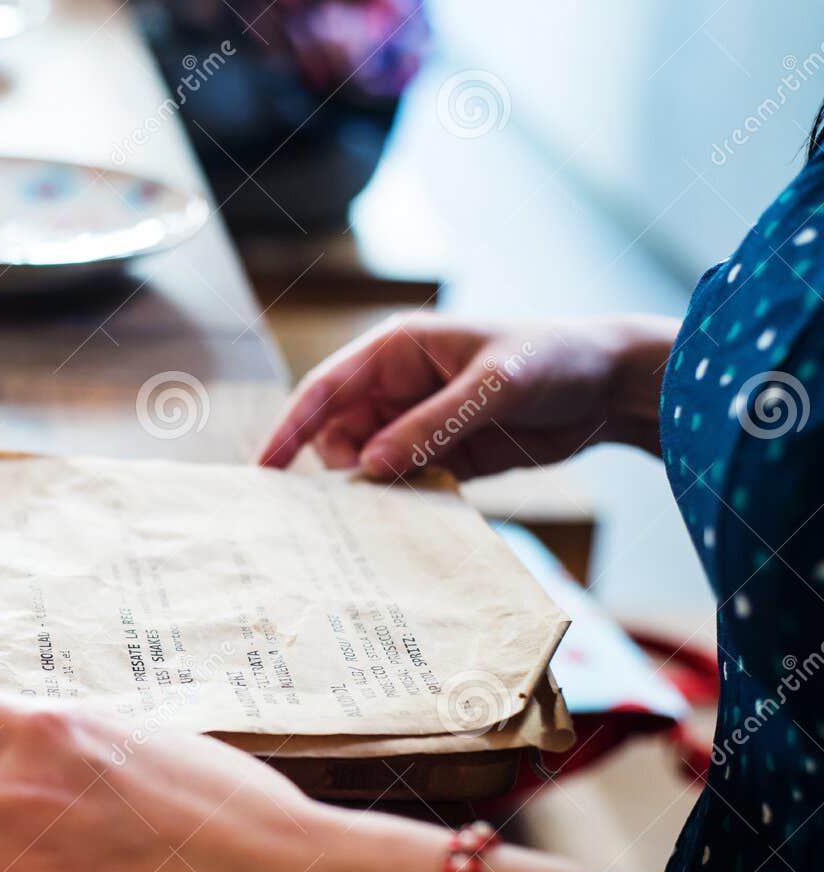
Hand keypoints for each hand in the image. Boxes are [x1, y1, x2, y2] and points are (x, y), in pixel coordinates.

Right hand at [257, 313, 676, 478]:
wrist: (612, 386)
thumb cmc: (554, 360)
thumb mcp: (494, 387)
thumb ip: (431, 424)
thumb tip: (371, 466)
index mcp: (397, 350)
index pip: (324, 389)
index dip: (290, 428)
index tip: (264, 470)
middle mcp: (398, 386)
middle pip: (338, 434)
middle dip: (337, 468)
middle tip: (351, 504)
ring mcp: (418, 422)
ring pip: (367, 464)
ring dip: (371, 490)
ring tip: (386, 511)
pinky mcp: (442, 453)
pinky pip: (403, 482)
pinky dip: (400, 501)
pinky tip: (409, 517)